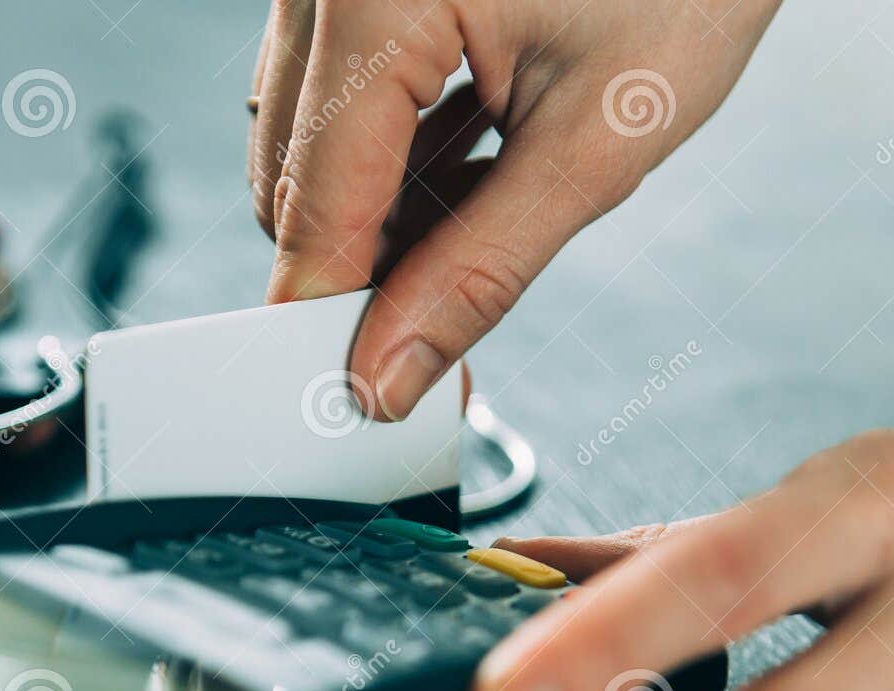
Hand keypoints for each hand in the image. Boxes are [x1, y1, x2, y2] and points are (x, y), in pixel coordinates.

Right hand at [248, 0, 780, 419]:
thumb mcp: (599, 139)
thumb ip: (482, 268)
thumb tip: (390, 370)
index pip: (317, 202)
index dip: (336, 314)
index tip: (363, 391)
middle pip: (294, 181)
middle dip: (361, 266)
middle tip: (440, 324)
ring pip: (306, 146)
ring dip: (377, 214)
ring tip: (486, 212)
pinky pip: (335, 96)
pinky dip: (389, 155)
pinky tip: (469, 160)